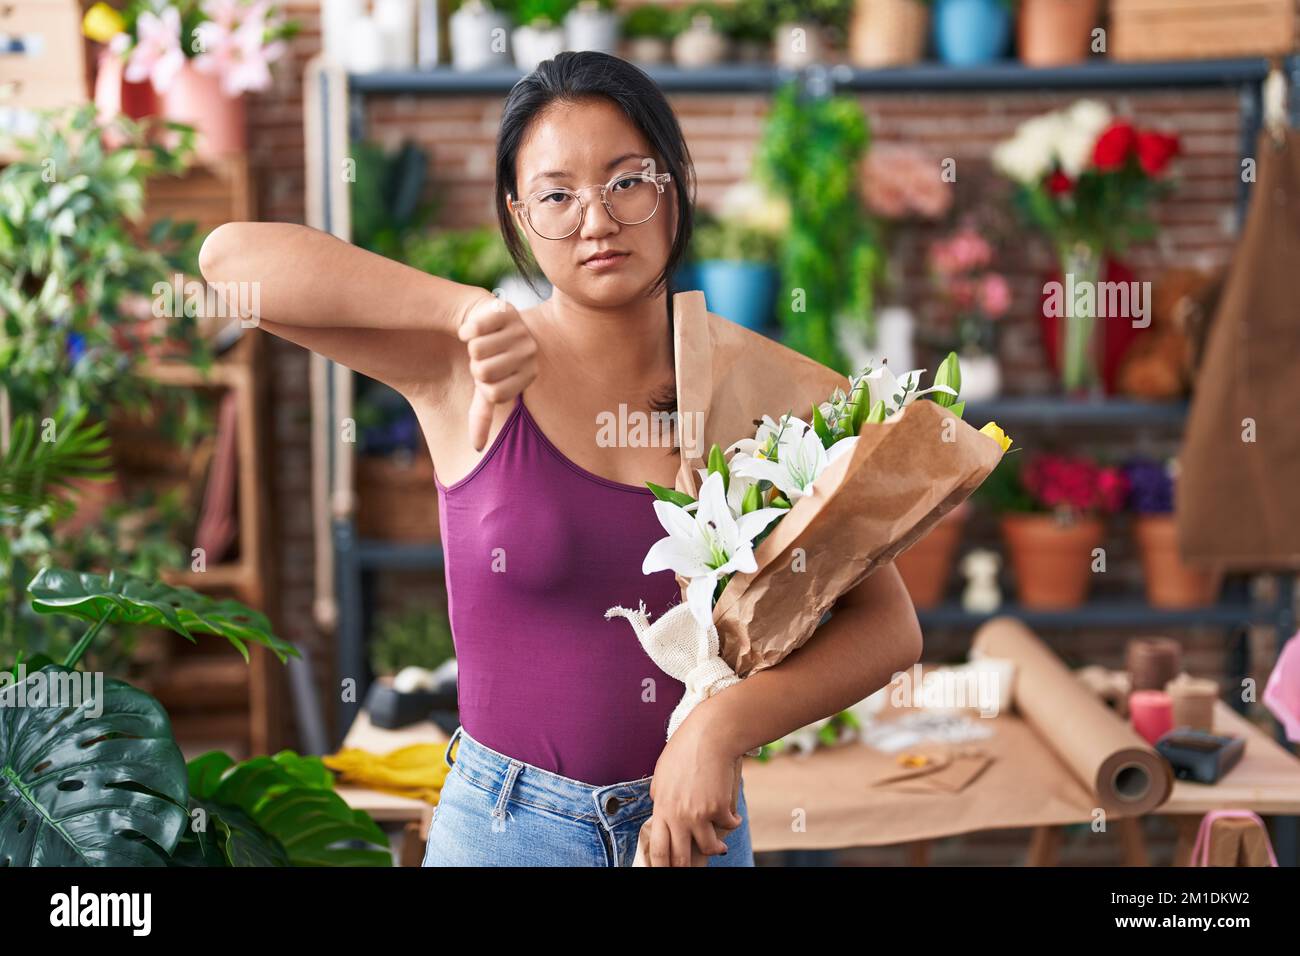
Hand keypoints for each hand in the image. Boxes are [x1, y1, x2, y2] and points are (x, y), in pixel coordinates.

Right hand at [457, 295, 537, 451]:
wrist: (487, 320)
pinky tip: (472, 328)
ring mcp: (520, 329)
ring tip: (481, 342)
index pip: (495, 394)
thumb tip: (477, 448)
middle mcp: (531, 351)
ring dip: (470, 347)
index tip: (486, 376)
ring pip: (477, 350)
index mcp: (531, 374)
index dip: (482, 386)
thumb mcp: (486, 388)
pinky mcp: (505, 310)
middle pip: (484, 372)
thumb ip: (483, 415)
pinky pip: (474, 328)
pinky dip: (465, 330)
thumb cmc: (489, 359)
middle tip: (482, 357)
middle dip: (474, 365)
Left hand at [639, 719, 743, 866]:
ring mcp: (699, 815)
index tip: (666, 870)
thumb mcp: (662, 772)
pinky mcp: (719, 809)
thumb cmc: (685, 748)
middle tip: (691, 868)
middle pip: (680, 858)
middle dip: (686, 868)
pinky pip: (729, 826)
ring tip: (720, 846)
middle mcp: (678, 816)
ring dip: (717, 848)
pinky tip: (733, 817)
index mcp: (661, 808)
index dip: (662, 866)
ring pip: (709, 848)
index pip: (657, 849)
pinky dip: (733, 823)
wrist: (710, 736)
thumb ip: (659, 793)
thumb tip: (658, 804)